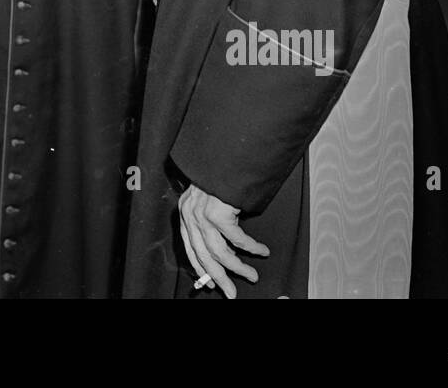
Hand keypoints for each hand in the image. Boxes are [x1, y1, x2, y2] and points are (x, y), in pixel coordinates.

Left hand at [178, 184, 269, 298]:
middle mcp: (189, 214)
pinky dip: (251, 248)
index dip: (202, 268)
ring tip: (252, 275)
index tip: (212, 282)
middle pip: (204, 256)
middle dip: (220, 277)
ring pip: (219, 253)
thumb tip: (223, 248)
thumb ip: (210, 220)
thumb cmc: (222, 175)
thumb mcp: (209, 198)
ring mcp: (201, 214)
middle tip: (231, 293)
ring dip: (238, 268)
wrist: (227, 153)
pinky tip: (262, 251)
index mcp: (185, 212)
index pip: (191, 249)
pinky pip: (237, 239)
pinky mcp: (216, 212)